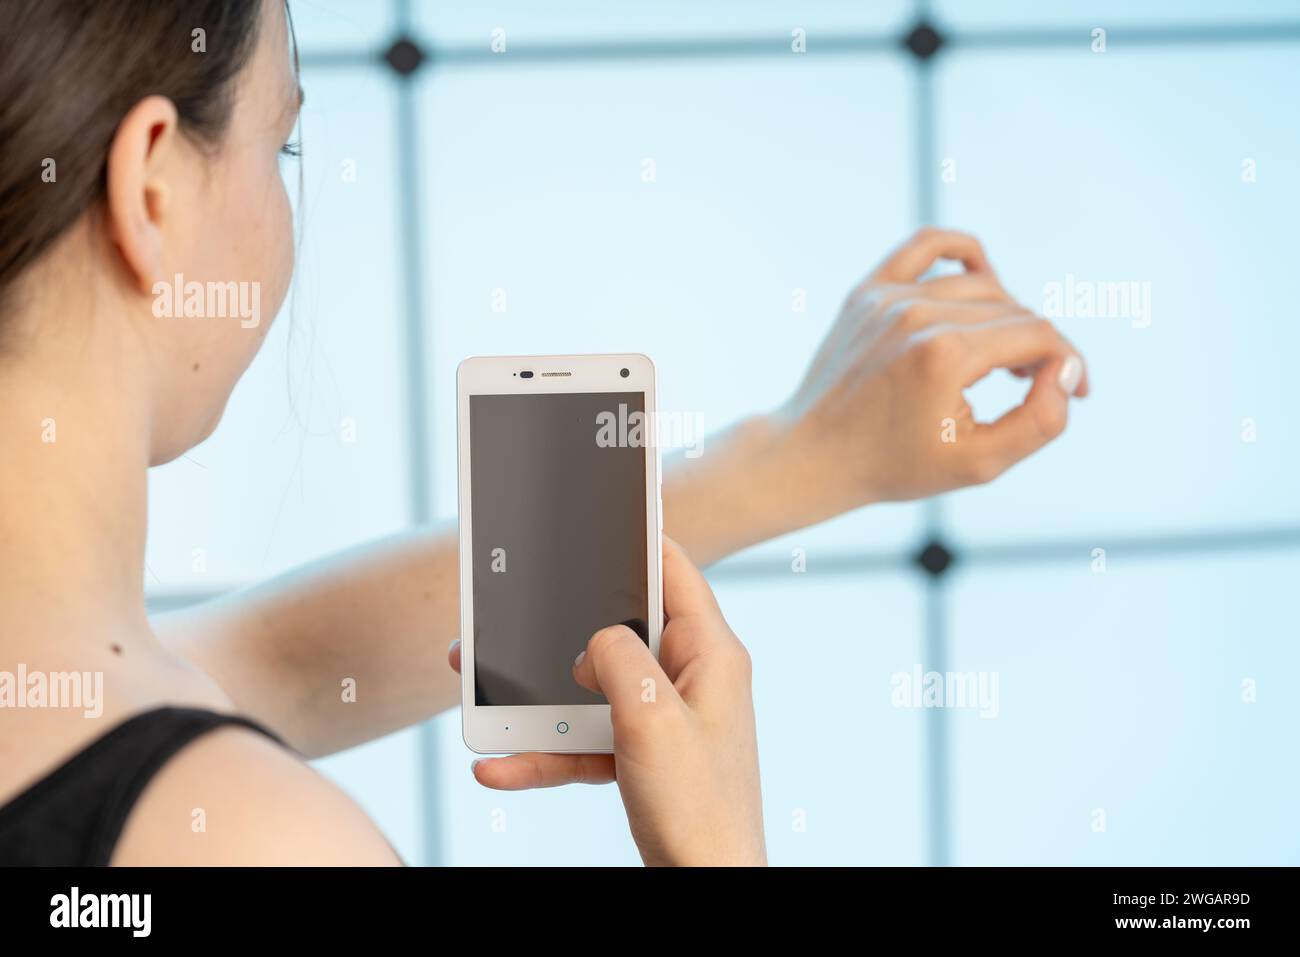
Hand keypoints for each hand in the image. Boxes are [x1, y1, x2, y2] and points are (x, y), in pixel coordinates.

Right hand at [448, 539, 765, 866]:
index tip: (600, 511)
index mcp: (710, 654)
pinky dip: (546, 752)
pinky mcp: (644, 758)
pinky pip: (587, 742)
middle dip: (558, 628)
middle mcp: (690, 679)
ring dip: (537, 698)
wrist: (708, 887)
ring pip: (591, 690)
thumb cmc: (699, 808)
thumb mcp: (652, 720)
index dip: (637, 538)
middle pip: (617, 631)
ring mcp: (666, 719)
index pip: (674, 571)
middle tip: (507, 612)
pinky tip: (497, 765)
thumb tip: (594, 639)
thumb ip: (619, 660)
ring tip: (478, 690)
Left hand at [774, 226, 1088, 516]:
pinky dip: (964, 253)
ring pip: (981, 285)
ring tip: (1005, 358)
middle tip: (1032, 385)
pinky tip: (983, 277)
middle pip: (1014, 311)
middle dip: (1038, 348)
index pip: (1039, 336)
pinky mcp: (867, 290)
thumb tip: (1068, 371)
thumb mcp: (978, 463)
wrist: (814, 456)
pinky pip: (927, 244)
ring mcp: (888, 297)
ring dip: (1008, 316)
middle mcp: (917, 315)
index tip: (1073, 392)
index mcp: (946, 355)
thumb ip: (1040, 420)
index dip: (1068, 364)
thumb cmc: (894, 465)